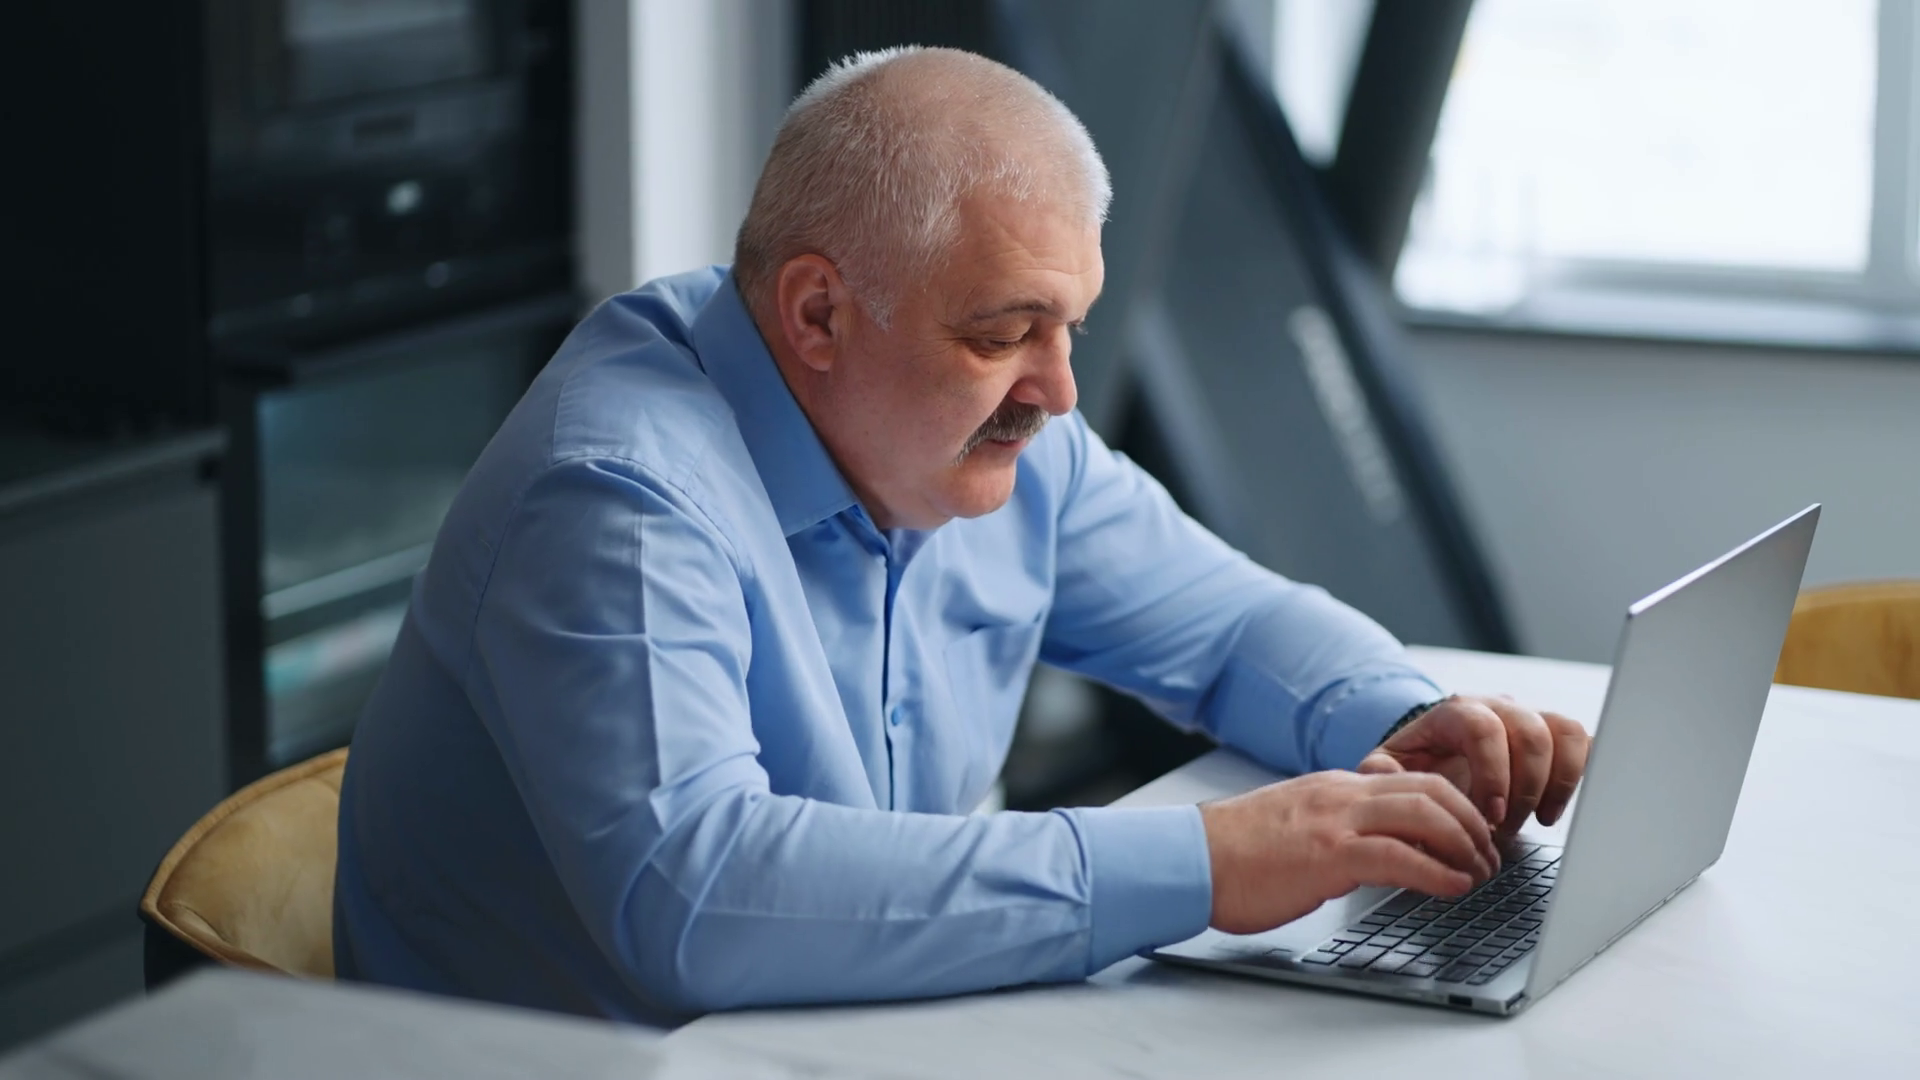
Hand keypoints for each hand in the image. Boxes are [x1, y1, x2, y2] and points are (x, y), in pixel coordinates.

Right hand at [1199, 771, 1498, 934]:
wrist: (1189, 859)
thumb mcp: (1294, 826)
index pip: (1412, 780)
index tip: (1470, 834)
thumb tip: (1365, 851)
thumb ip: (1332, 828)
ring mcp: (1335, 821)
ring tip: (1479, 873)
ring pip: (1426, 815)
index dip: (1454, 805)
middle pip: (1431, 790)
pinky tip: (1453, 889)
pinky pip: (1400, 857)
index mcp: (1334, 787)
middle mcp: (1340, 794)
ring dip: (1465, 846)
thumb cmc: (1232, 854)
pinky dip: (1438, 873)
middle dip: (1472, 822)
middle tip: (1488, 854)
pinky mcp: (1328, 855)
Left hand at [1358, 695, 1591, 838]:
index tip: (1490, 814)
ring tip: (1536, 819)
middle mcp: (1497, 707)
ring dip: (1556, 782)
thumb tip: (1384, 777)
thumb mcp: (1388, 768)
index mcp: (1455, 712)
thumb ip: (1381, 772)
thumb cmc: (1416, 767)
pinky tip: (1552, 809)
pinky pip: (1583, 741)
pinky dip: (1578, 775)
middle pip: (1529, 732)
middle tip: (1506, 828)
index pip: (1482, 727)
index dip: (1492, 771)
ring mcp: (1529, 718)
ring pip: (1563, 732)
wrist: (1436, 759)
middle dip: (1523, 788)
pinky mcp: (1554, 737)